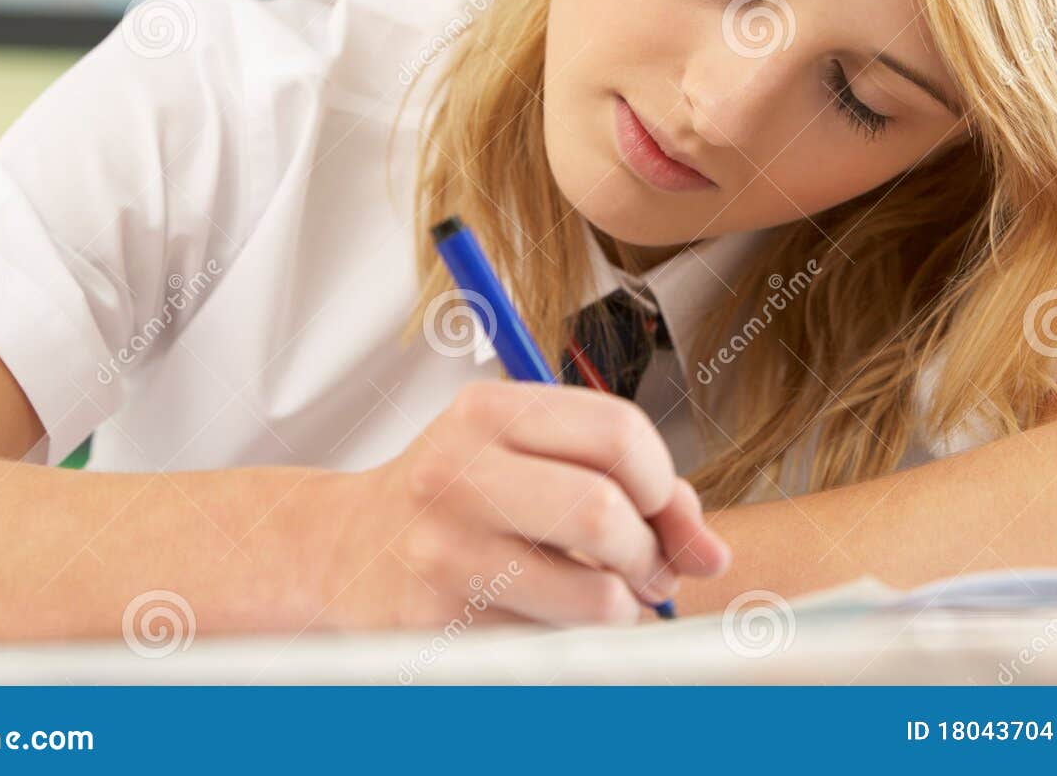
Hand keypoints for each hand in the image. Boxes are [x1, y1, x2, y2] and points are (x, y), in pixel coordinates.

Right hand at [320, 380, 730, 628]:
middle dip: (650, 553)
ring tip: (605, 598)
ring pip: (594, 595)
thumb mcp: (527, 457)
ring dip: (621, 609)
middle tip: (646, 569)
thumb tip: (711, 553)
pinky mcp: (437, 622)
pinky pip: (553, 644)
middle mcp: (458, 471)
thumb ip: (626, 483)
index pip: (618, 432)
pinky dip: (575, 641)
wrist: (344, 551)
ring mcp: (444, 550)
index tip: (660, 509)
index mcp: (488, 411)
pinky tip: (551, 620)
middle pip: (607, 512)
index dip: (662, 482)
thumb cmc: (459, 499)